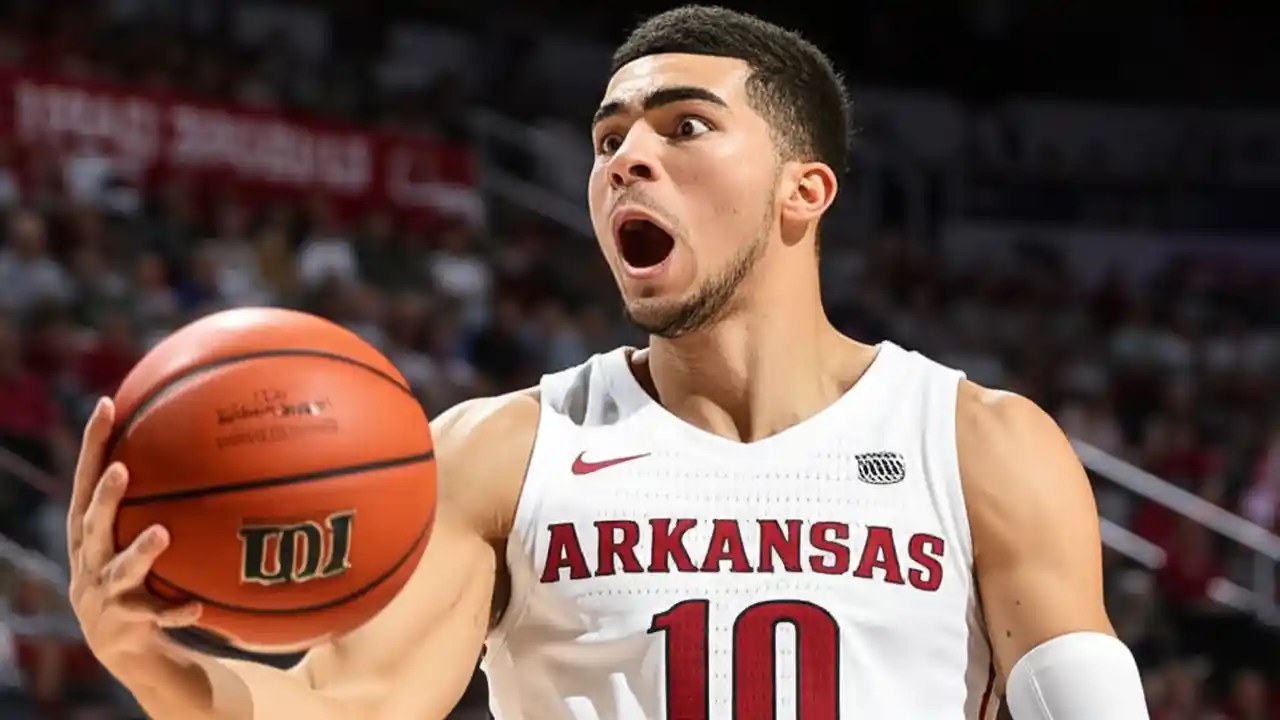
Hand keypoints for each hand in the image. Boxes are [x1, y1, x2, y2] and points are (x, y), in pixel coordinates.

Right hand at [67, 397, 202, 680]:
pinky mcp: (125, 627)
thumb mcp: (140, 536)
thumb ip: (162, 497)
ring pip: (121, 572)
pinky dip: (175, 611)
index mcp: (89, 535)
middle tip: (122, 469)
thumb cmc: (138, 579)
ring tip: (161, 533)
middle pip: (92, 523)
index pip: (87, 480)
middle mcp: (89, 561)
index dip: (93, 444)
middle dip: (105, 497)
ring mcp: (103, 595)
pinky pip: (156, 617)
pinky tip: (197, 608)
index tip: (107, 404)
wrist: (126, 649)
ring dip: (140, 552)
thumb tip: (210, 439)